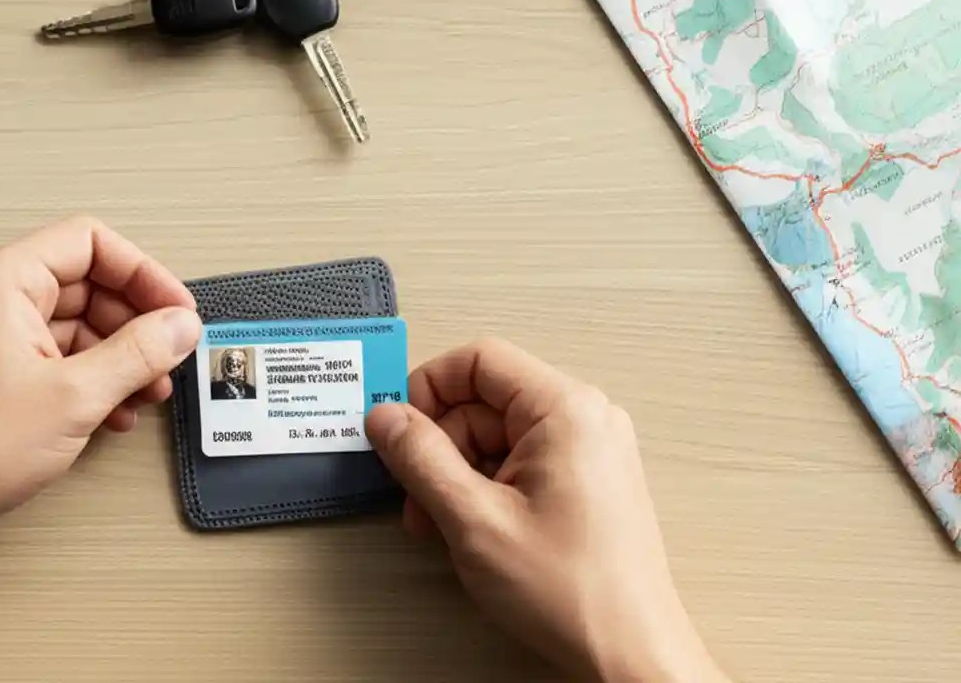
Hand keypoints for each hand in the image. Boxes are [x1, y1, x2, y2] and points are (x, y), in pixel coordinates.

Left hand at [0, 216, 201, 553]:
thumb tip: (179, 325)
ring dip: (117, 356)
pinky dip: (87, 376)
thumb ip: (138, 353)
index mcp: (2, 279)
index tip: (176, 311)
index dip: (143, 274)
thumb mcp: (75, 396)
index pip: (90, 243)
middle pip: (85, 283)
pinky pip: (50, 354)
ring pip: (72, 323)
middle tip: (168, 358)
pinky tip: (111, 413)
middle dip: (134, 323)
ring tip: (146, 393)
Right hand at [365, 340, 727, 682]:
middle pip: (484, 402)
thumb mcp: (474, 520)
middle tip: (416, 499)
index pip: (480, 360)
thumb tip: (385, 417)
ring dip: (456, 476)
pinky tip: (471, 531)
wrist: (629, 656)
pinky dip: (485, 490)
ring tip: (441, 527)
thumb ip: (421, 459)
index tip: (397, 428)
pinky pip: (519, 463)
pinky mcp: (586, 482)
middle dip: (439, 447)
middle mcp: (584, 419)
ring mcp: (588, 451)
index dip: (428, 388)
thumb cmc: (572, 592)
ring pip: (496, 437)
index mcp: (566, 410)